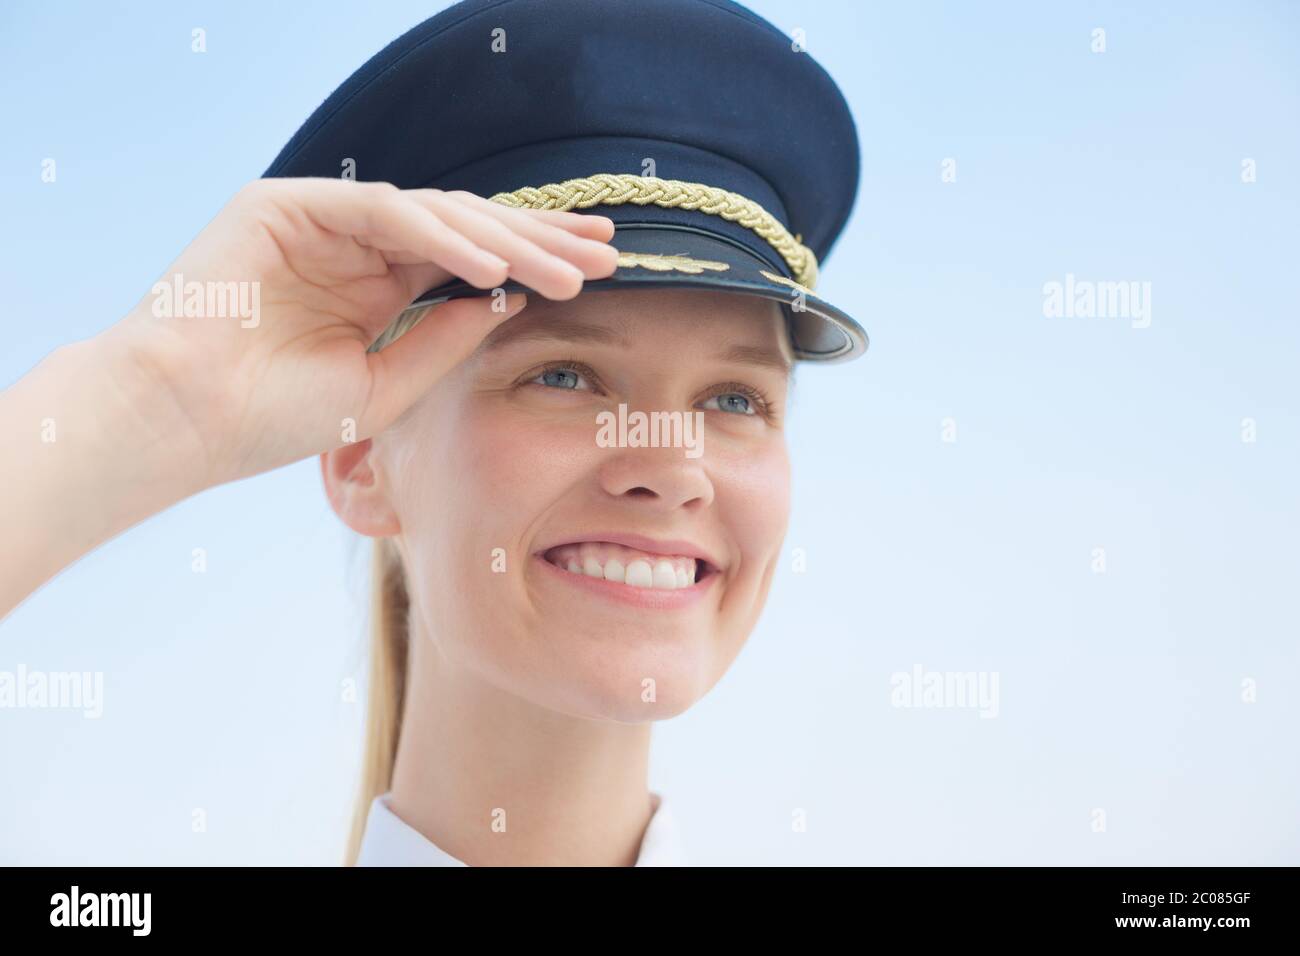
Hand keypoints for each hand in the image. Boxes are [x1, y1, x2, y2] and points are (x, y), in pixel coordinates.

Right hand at [105, 177, 618, 487]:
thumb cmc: (272, 415)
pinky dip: (440, 234)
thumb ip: (443, 341)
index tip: (598, 273)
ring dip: (505, 238)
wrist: (184, 423)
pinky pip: (381, 210)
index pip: (470, 260)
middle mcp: (357, 245)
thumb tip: (509, 302)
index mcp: (377, 284)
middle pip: (466, 226)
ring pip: (434, 213)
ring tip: (567, 268)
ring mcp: (322, 219)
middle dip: (540, 238)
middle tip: (609, 252)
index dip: (535, 261)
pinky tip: (494, 262)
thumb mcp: (384, 386)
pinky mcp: (286, 204)